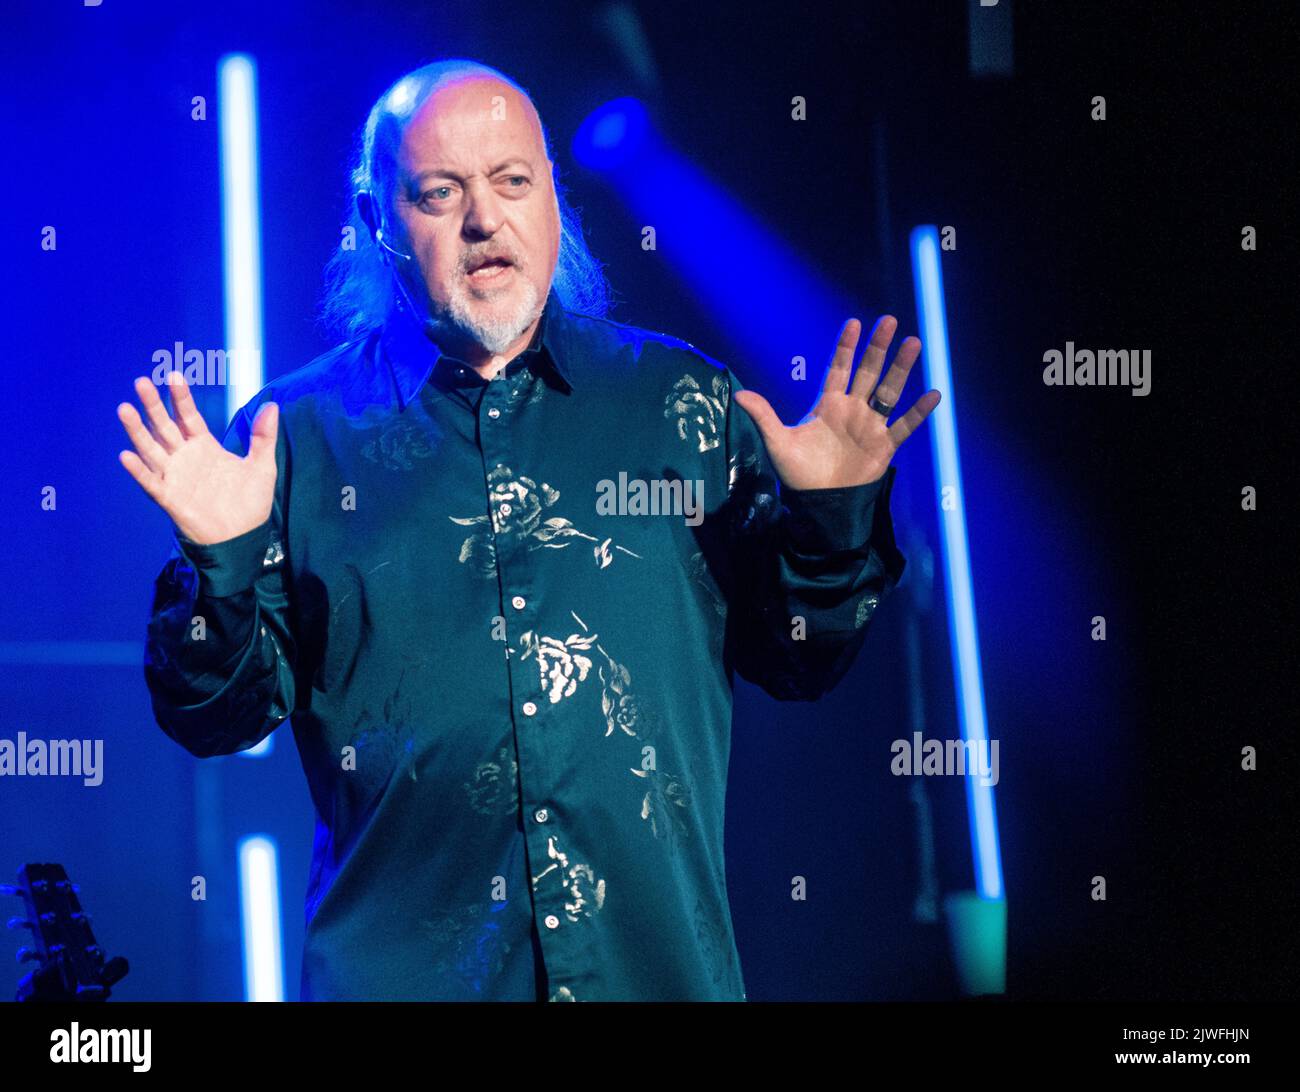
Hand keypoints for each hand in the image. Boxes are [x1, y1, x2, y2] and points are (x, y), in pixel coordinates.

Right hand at [116, 372, 277, 544]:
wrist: (243, 537)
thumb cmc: (249, 501)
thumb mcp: (261, 466)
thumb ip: (263, 437)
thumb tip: (271, 404)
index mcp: (204, 446)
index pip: (188, 416)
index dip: (181, 397)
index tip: (174, 375)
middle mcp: (185, 457)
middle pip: (164, 426)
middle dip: (153, 406)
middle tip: (140, 382)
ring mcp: (174, 476)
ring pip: (151, 449)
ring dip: (137, 431)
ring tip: (124, 409)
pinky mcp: (169, 498)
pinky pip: (150, 482)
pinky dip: (138, 470)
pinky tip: (125, 456)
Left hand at [732, 315, 939, 489]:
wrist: (819, 504)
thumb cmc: (798, 473)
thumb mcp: (778, 443)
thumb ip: (764, 417)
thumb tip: (738, 396)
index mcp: (828, 405)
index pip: (839, 369)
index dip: (846, 347)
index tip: (854, 323)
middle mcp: (852, 410)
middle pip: (868, 372)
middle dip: (878, 347)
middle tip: (889, 320)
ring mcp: (870, 426)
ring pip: (889, 391)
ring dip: (901, 369)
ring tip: (914, 343)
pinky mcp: (884, 446)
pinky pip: (904, 425)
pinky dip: (919, 412)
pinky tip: (933, 394)